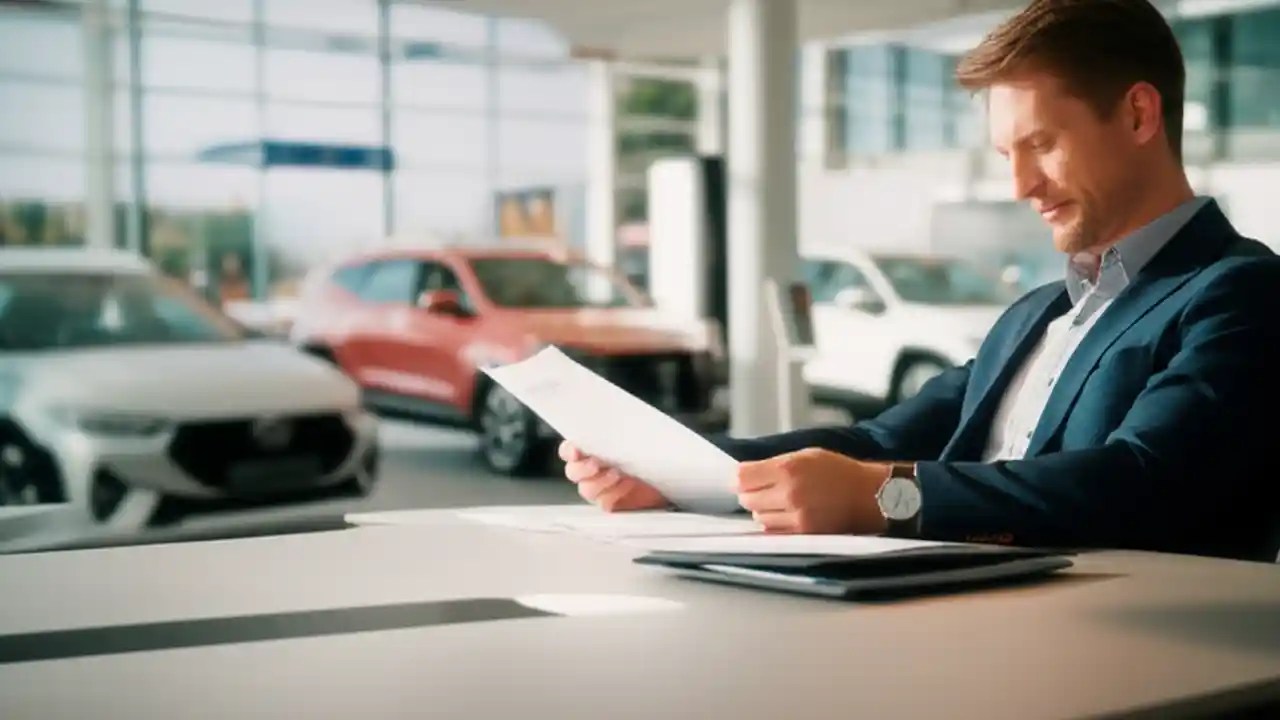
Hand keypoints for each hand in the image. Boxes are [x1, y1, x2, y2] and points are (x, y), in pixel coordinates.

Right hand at [559, 441, 669, 511]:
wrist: (672, 471)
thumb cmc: (652, 449)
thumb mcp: (637, 434)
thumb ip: (620, 433)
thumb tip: (609, 423)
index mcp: (590, 450)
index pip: (568, 450)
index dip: (569, 450)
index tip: (577, 450)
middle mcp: (590, 471)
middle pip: (572, 472)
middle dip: (582, 469)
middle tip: (597, 464)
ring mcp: (600, 488)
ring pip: (586, 489)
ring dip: (599, 482)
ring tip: (617, 474)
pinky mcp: (612, 504)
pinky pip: (604, 503)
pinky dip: (614, 495)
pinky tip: (627, 486)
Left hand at [736, 448, 889, 533]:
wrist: (868, 494)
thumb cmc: (838, 472)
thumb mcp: (806, 455)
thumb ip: (775, 464)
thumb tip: (744, 474)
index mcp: (788, 468)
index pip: (742, 476)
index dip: (740, 478)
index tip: (743, 478)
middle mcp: (789, 492)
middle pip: (746, 498)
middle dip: (750, 494)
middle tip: (763, 490)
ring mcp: (796, 514)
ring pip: (758, 517)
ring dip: (763, 510)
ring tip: (781, 502)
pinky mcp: (803, 533)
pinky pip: (773, 531)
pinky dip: (774, 524)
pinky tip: (786, 515)